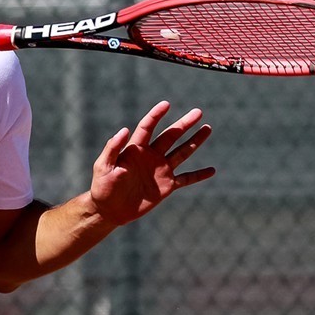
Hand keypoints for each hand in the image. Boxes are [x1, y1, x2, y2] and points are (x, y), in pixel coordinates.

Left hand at [89, 101, 214, 226]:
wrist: (109, 209)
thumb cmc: (102, 186)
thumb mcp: (103, 166)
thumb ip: (112, 148)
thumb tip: (124, 129)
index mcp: (135, 149)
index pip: (147, 127)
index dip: (156, 116)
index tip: (166, 104)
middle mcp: (151, 156)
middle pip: (170, 136)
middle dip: (184, 124)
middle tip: (198, 112)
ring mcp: (160, 170)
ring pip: (182, 153)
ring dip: (195, 141)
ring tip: (208, 129)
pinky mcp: (166, 186)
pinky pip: (186, 179)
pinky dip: (199, 175)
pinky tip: (212, 170)